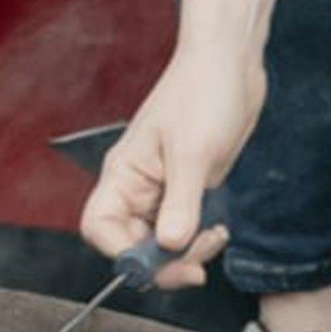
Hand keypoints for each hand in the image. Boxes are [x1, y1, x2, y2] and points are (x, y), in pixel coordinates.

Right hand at [77, 42, 256, 279]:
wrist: (230, 65)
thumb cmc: (202, 92)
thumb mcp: (193, 152)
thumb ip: (180, 204)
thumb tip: (169, 245)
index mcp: (124, 173)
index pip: (100, 227)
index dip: (121, 254)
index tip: (156, 263)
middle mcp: (138, 185)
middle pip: (130, 243)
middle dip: (161, 261)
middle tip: (195, 266)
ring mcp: (162, 188)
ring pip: (160, 241)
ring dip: (185, 251)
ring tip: (214, 236)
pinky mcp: (186, 188)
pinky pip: (183, 228)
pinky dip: (198, 238)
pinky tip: (217, 229)